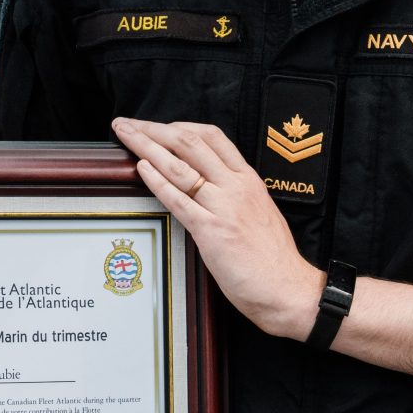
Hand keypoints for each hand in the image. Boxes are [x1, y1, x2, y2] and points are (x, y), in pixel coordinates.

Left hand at [114, 118, 321, 340]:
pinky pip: (178, 199)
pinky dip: (156, 180)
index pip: (212, 137)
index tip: (158, 126)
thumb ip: (235, 196)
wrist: (287, 288)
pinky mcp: (212, 231)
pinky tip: (140, 169)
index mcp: (248, 180)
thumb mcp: (258, 211)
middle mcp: (235, 186)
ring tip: (125, 136)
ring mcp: (223, 206)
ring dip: (146, 147)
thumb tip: (209, 189)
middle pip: (189, 143)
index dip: (180, 125)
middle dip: (153, 129)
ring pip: (179, 166)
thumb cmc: (273, 258)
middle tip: (129, 124)